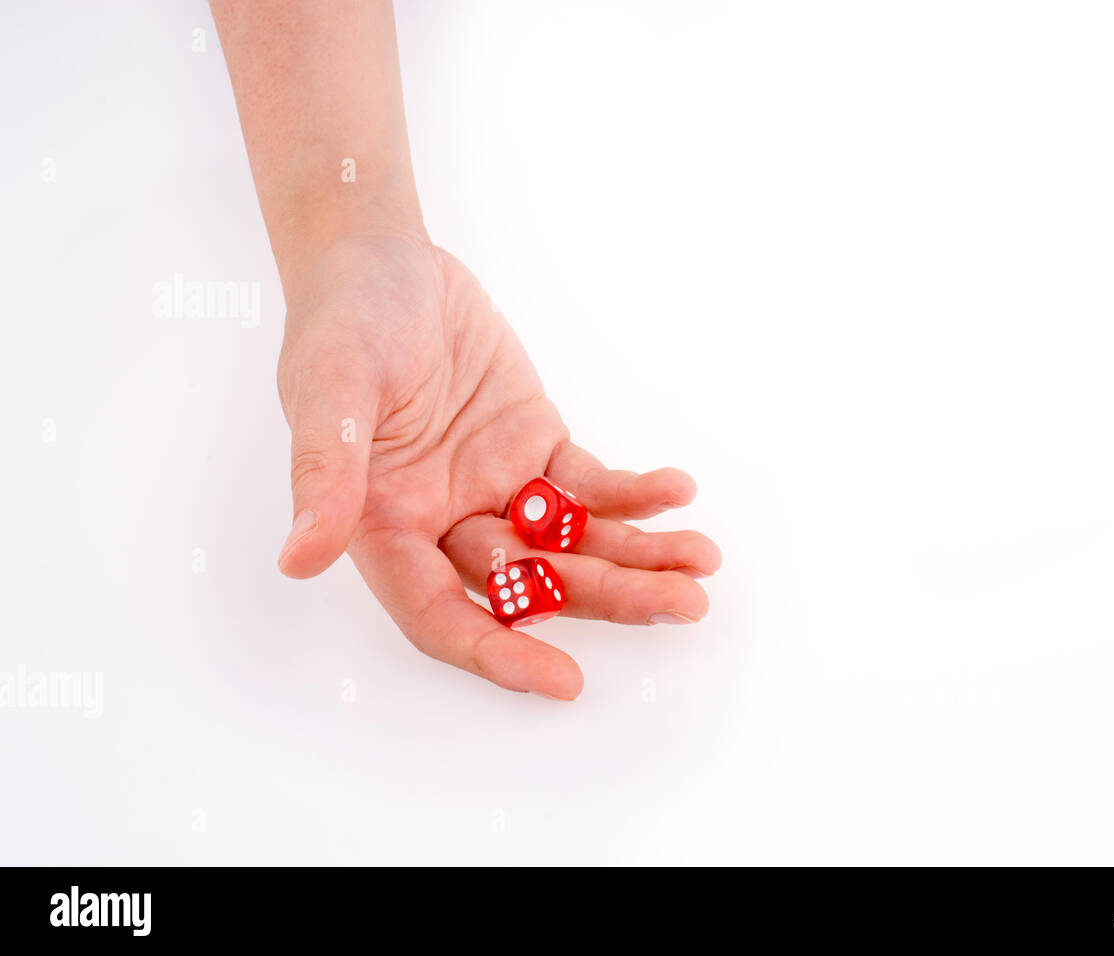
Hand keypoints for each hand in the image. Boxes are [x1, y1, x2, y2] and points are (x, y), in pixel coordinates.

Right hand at [275, 235, 720, 698]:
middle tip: (683, 605)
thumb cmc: (341, 320)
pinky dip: (633, 492)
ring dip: (637, 554)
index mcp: (385, 526)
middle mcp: (445, 522)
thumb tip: (300, 559)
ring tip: (701, 560)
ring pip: (572, 543)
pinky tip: (677, 490)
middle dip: (608, 597)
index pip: (442, 613)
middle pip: (531, 583)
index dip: (498, 652)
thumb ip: (324, 473)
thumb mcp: (327, 388)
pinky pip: (589, 484)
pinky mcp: (534, 447)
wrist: (383, 260)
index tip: (563, 681)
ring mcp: (496, 487)